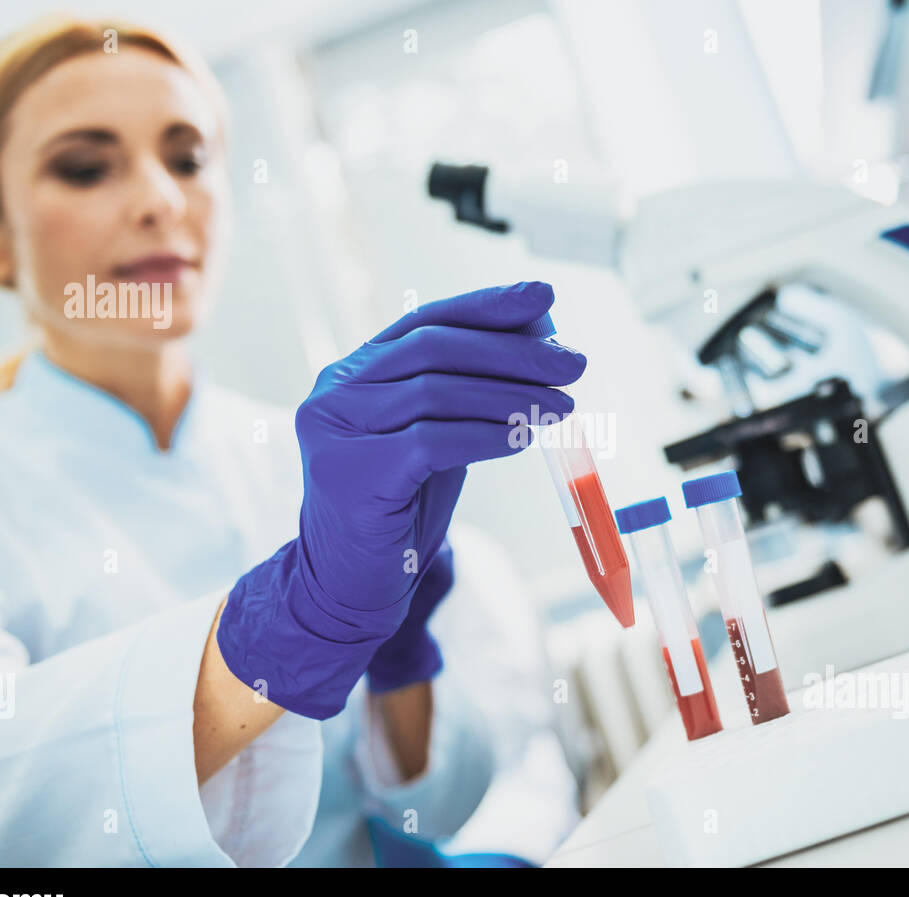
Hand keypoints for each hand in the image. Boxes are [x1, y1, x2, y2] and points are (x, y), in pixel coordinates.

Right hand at [217, 281, 582, 718]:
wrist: (349, 586)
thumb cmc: (399, 509)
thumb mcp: (434, 437)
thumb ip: (468, 393)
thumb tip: (541, 343)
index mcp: (352, 372)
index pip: (426, 321)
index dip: (488, 306)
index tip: (545, 297)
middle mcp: (334, 392)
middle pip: (435, 349)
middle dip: (513, 351)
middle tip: (573, 363)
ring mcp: (335, 430)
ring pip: (437, 393)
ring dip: (513, 396)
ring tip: (564, 407)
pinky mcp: (350, 472)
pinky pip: (434, 441)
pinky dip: (488, 435)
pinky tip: (526, 437)